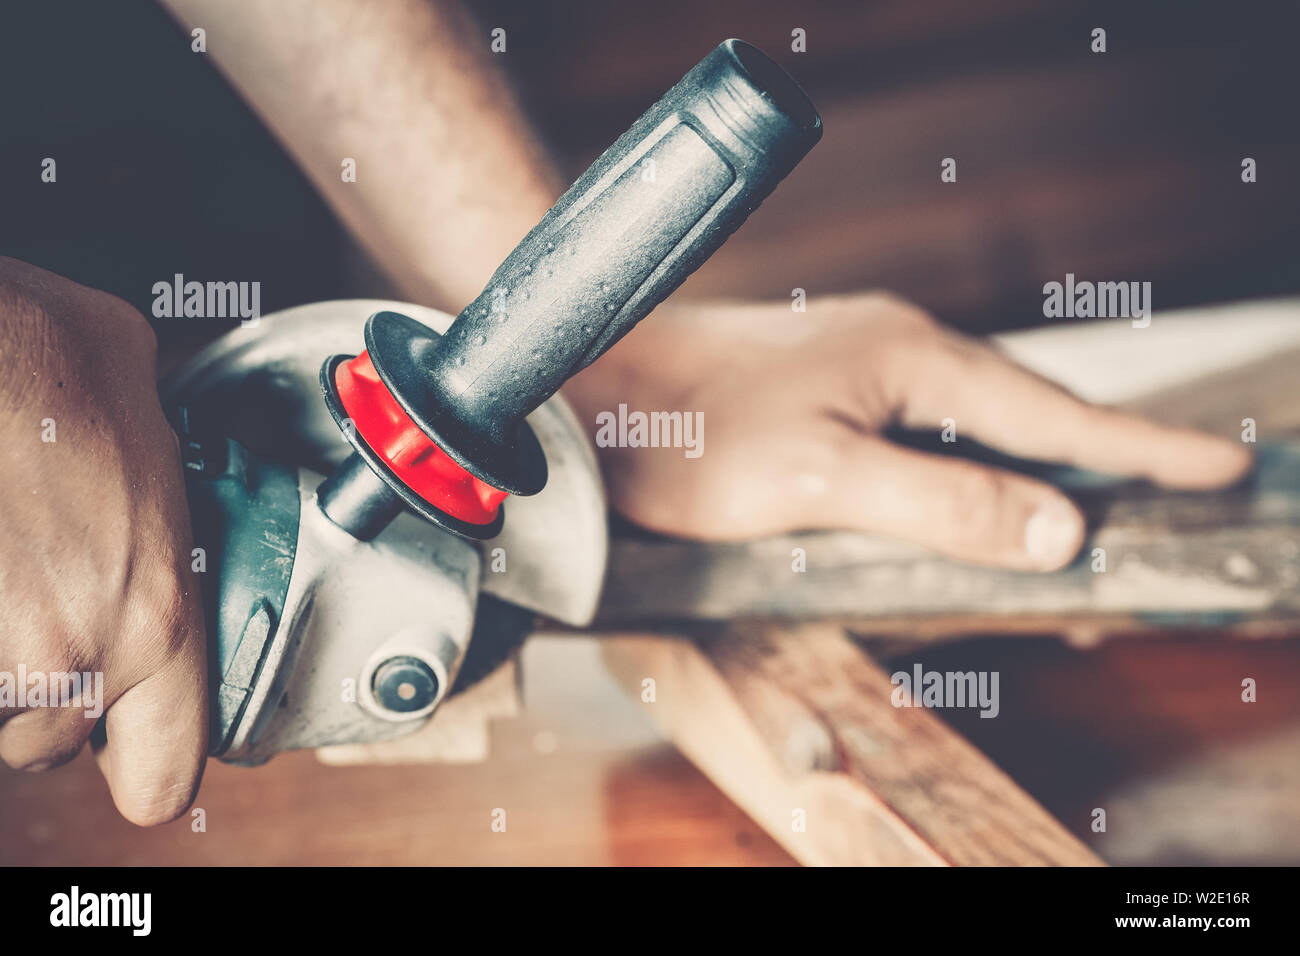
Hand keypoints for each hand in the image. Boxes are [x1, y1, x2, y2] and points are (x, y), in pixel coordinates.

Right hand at [0, 257, 206, 824]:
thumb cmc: (42, 358)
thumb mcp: (150, 420)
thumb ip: (163, 477)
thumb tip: (158, 451)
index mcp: (156, 615)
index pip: (167, 777)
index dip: (147, 763)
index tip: (135, 736)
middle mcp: (78, 656)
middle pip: (54, 750)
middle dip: (51, 704)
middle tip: (48, 629)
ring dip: (2, 678)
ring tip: (11, 582)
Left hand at [565, 292, 1251, 569]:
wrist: (596, 383)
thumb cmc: (693, 430)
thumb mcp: (821, 481)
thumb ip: (940, 504)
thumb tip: (1057, 529)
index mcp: (914, 360)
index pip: (1054, 414)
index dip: (1139, 449)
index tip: (1218, 467)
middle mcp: (901, 349)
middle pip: (1028, 412)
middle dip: (1103, 459)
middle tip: (1172, 495)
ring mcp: (867, 364)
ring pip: (978, 421)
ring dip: (1035, 464)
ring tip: (1091, 506)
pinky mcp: (834, 389)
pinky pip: (930, 427)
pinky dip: (971, 463)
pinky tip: (975, 491)